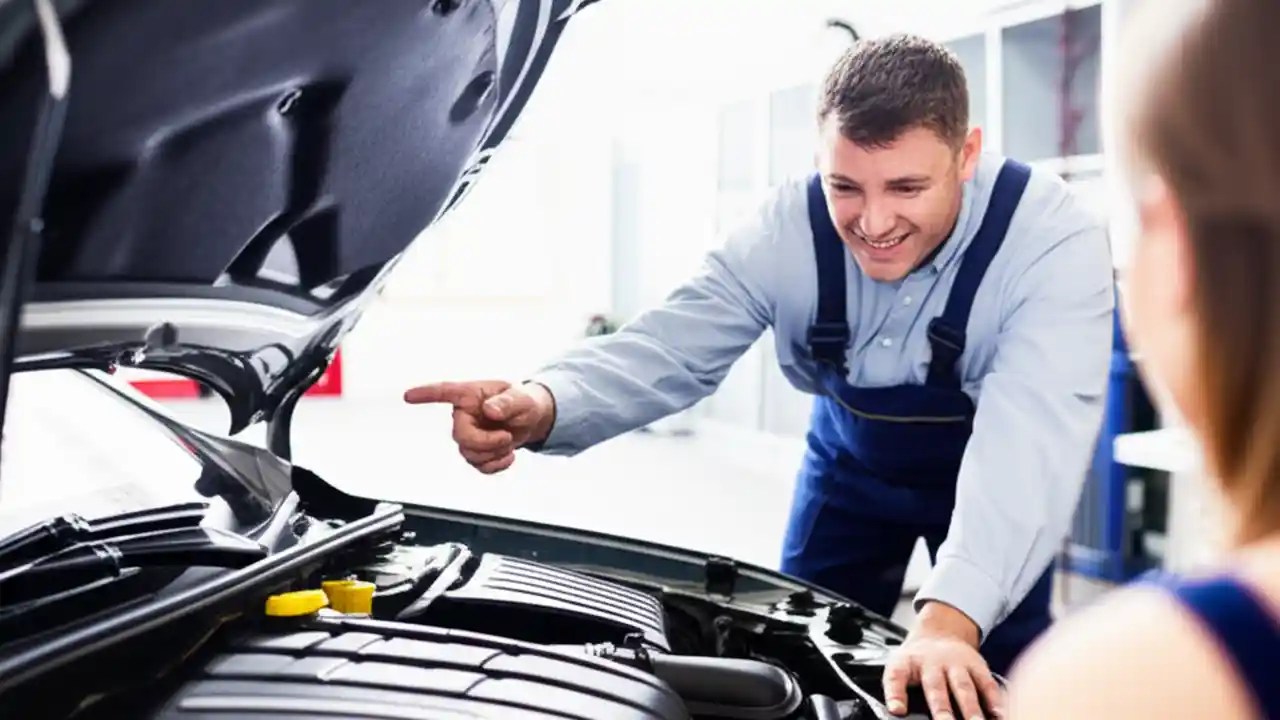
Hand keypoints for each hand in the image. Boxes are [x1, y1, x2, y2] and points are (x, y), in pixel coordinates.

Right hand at [403, 380, 554, 473]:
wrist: (530, 420)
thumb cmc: (522, 402)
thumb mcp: (522, 398)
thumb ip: (507, 402)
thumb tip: (489, 409)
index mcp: (471, 395)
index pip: (444, 392)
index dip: (425, 394)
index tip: (408, 396)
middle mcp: (464, 415)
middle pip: (460, 436)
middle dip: (486, 442)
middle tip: (505, 436)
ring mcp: (468, 435)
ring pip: (469, 454)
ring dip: (494, 453)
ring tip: (508, 441)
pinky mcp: (475, 452)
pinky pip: (479, 466)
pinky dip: (497, 465)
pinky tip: (507, 455)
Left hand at [883, 602, 1003, 719]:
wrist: (939, 632)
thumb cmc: (918, 659)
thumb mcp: (899, 668)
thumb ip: (897, 689)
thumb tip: (897, 712)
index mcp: (907, 663)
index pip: (896, 676)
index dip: (895, 694)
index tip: (897, 710)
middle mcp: (932, 662)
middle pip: (936, 687)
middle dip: (941, 710)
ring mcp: (957, 663)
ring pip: (964, 687)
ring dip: (971, 710)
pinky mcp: (977, 666)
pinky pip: (987, 684)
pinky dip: (995, 701)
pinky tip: (999, 715)